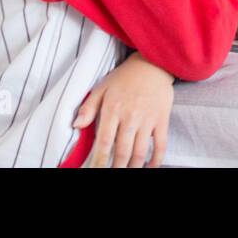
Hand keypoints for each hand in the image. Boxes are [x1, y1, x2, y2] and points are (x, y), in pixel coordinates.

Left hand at [73, 52, 174, 167]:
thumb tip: (76, 126)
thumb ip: (88, 108)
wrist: (152, 63)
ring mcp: (148, 119)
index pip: (104, 142)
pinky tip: (150, 166)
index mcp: (113, 109)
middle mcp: (130, 116)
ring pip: (140, 152)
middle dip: (117, 168)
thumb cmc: (124, 77)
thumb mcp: (101, 87)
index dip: (99, 160)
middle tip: (113, 174)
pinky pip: (161, 144)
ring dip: (134, 167)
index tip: (96, 170)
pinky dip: (156, 159)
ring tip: (128, 172)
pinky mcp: (162, 119)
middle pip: (122, 151)